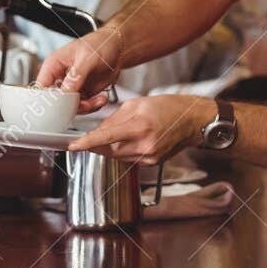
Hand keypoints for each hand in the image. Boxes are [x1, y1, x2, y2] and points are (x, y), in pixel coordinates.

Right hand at [36, 25, 128, 112]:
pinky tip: (100, 99)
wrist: (118, 47)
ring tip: (97, 100)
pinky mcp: (84, 92)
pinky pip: (83, 106)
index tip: (60, 105)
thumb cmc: (100, 43)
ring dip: (84, 107)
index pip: (42, 85)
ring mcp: (72, 86)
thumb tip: (65, 91)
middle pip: (56, 100)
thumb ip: (76, 75)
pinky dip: (92, 106)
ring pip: (70, 106)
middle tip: (84, 104)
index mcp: (54, 64)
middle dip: (70, 106)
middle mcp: (61, 76)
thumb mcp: (87, 58)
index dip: (47, 98)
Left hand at [67, 94, 207, 162]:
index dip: (87, 143)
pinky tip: (132, 139)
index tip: (72, 146)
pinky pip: (129, 159)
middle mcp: (144, 146)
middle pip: (109, 150)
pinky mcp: (152, 163)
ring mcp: (149, 157)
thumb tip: (98, 131)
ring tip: (123, 132)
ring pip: (118, 156)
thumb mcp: (138, 104)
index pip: (106, 138)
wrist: (194, 121)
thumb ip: (114, 118)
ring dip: (112, 147)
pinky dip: (124, 150)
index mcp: (140, 127)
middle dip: (97, 144)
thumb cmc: (169, 107)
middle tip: (92, 136)